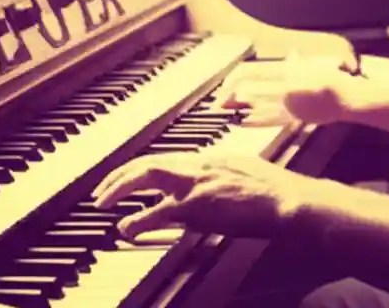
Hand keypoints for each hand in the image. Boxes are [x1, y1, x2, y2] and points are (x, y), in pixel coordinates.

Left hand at [91, 152, 322, 238]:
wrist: (286, 200)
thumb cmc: (275, 192)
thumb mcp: (246, 173)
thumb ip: (224, 176)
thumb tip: (214, 186)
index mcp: (211, 158)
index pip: (167, 159)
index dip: (142, 169)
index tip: (127, 179)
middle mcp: (199, 164)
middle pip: (150, 162)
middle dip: (121, 175)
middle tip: (102, 191)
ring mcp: (196, 183)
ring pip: (146, 176)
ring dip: (119, 189)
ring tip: (102, 203)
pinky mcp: (196, 205)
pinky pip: (157, 212)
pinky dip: (137, 220)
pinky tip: (125, 229)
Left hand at [216, 54, 358, 125]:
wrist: (347, 98)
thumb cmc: (331, 79)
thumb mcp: (314, 64)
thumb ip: (298, 62)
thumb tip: (292, 55)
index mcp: (284, 70)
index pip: (250, 72)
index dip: (233, 80)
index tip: (224, 86)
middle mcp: (283, 86)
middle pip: (247, 90)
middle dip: (229, 96)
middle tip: (217, 103)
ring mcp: (286, 102)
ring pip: (254, 105)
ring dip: (237, 109)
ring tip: (225, 111)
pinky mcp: (291, 116)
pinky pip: (267, 119)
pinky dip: (253, 121)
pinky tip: (244, 122)